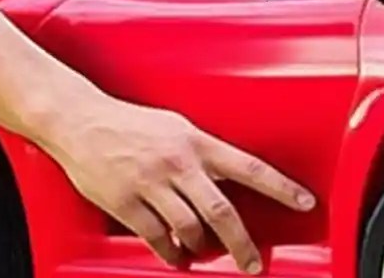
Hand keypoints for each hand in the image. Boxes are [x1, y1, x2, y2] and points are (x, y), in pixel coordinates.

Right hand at [45, 95, 315, 273]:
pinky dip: (170, 252)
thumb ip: (202, 152)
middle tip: (251, 262)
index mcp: (195, 141)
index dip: (281, 187)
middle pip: (221, 211)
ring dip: (199, 247)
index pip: (250, 166)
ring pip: (189, 229)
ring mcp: (150, 184)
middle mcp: (177, 162)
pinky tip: (175, 255)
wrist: (79, 120)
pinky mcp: (125, 202)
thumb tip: (230, 174)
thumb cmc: (128, 122)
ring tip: (202, 253)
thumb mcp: (175, 126)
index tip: (305, 202)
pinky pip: (156, 237)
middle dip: (241, 243)